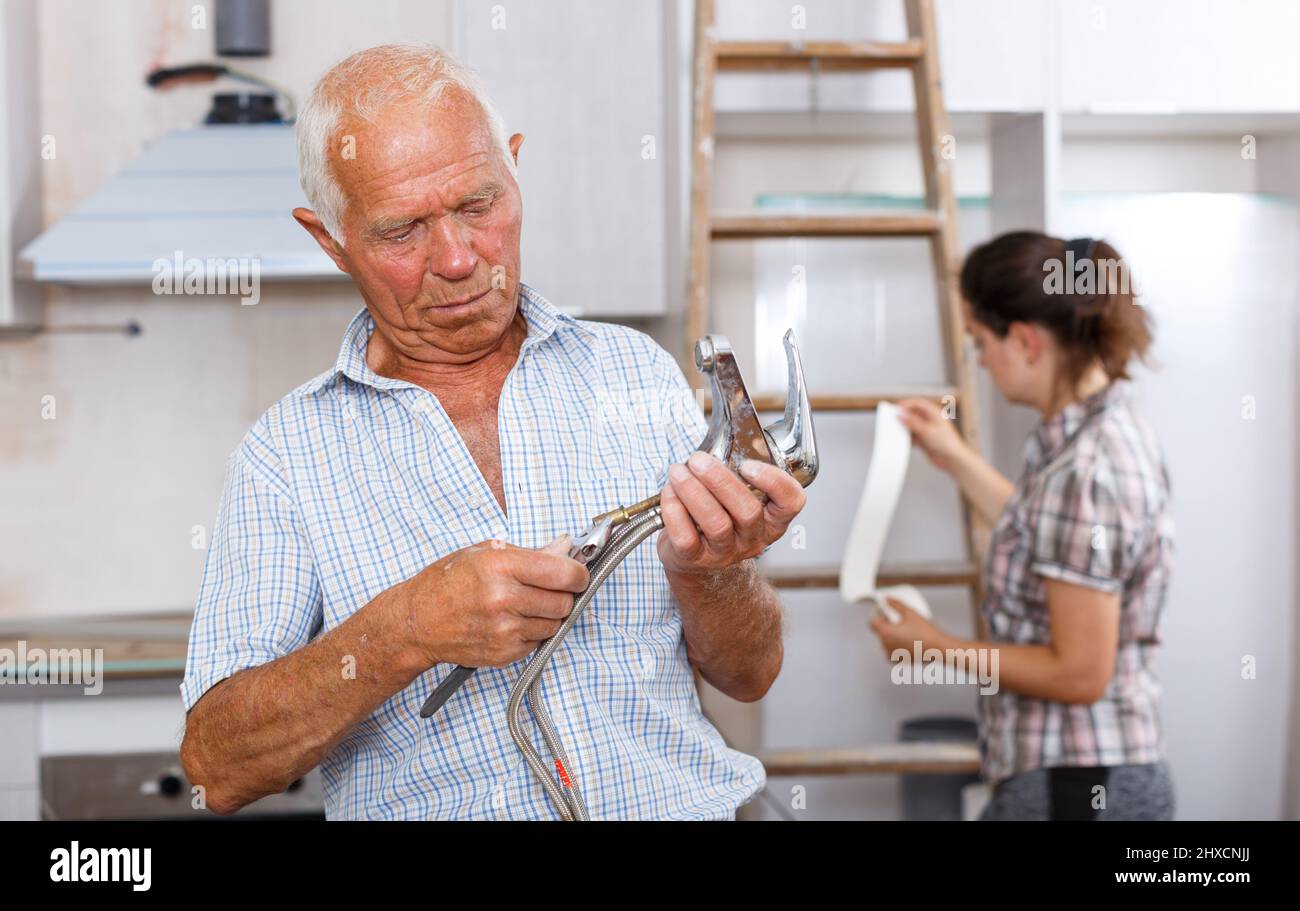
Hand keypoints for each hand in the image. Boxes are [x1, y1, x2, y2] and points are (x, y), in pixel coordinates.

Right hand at [395, 536, 588, 668]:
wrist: (416, 622)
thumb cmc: (446, 583)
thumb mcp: (484, 552)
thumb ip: (529, 553)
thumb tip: (565, 549)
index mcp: (500, 566)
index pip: (564, 573)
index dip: (578, 573)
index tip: (578, 572)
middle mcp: (503, 599)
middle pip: (564, 601)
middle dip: (563, 594)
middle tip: (550, 588)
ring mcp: (504, 630)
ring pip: (555, 624)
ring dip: (549, 615)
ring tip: (525, 604)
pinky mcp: (504, 653)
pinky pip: (538, 642)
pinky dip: (532, 632)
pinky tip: (512, 621)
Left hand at [657, 451, 806, 575]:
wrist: (693, 560)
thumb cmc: (716, 516)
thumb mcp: (734, 497)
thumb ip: (734, 475)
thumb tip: (714, 444)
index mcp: (770, 518)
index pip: (791, 502)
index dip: (774, 482)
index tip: (748, 464)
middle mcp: (753, 537)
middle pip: (748, 511)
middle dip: (720, 481)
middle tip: (698, 459)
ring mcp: (725, 552)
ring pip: (716, 523)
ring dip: (693, 491)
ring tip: (678, 472)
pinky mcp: (696, 559)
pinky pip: (686, 537)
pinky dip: (675, 511)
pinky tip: (669, 494)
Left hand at [868, 600, 944, 658]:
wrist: (938, 649)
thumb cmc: (925, 632)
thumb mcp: (910, 613)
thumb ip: (896, 604)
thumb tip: (887, 599)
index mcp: (885, 633)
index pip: (872, 623)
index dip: (879, 616)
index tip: (887, 614)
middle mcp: (885, 646)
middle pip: (880, 632)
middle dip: (887, 625)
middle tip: (901, 621)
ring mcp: (891, 655)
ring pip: (886, 641)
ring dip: (892, 635)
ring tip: (907, 631)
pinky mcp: (898, 661)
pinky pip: (892, 651)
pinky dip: (897, 645)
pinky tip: (908, 640)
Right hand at [896, 397, 968, 474]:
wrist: (953, 460)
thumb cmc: (946, 443)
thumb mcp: (926, 430)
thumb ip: (912, 422)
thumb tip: (901, 415)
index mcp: (934, 413)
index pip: (918, 403)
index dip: (906, 404)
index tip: (896, 408)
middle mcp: (931, 420)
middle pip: (914, 414)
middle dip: (904, 417)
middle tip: (893, 419)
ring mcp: (928, 430)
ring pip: (912, 426)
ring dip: (905, 428)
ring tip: (896, 431)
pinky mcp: (925, 441)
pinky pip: (913, 437)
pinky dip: (908, 438)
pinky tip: (902, 441)